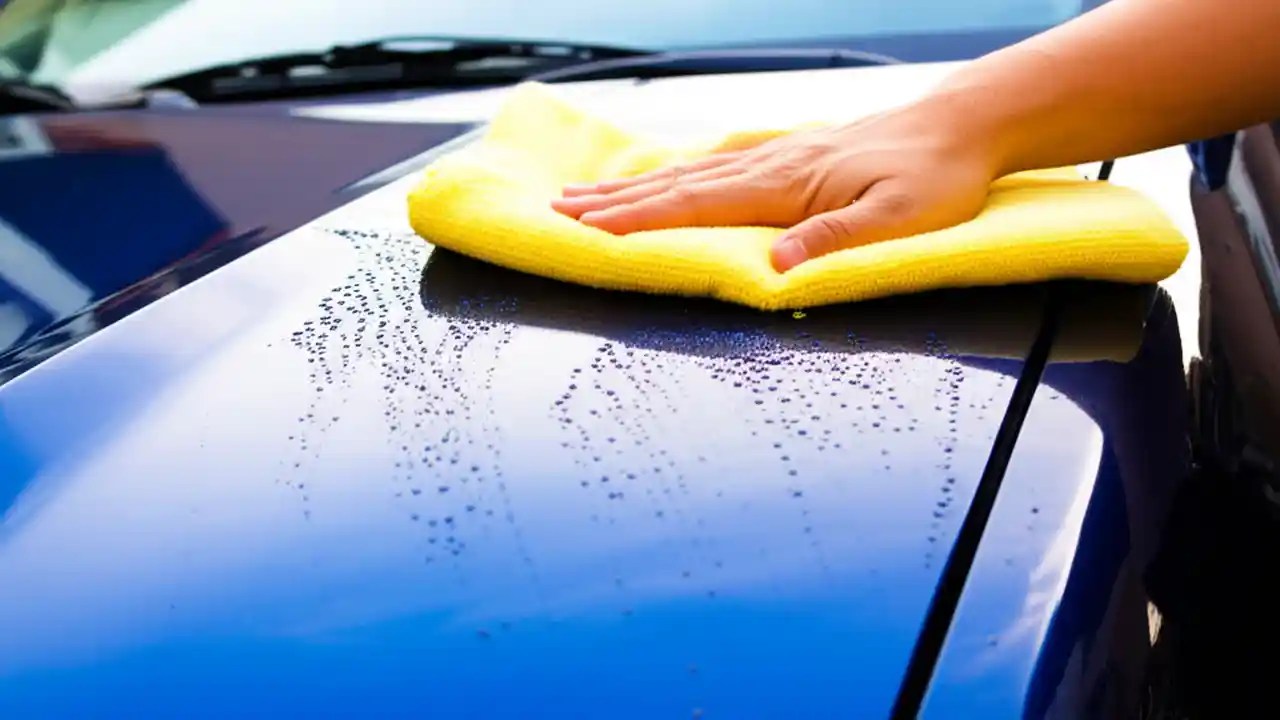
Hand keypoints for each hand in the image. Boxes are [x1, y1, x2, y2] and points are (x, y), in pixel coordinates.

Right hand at [551, 96, 1001, 271]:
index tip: (589, 229)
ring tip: (587, 194)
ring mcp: (777, 157)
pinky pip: (715, 165)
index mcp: (788, 184)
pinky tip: (661, 176)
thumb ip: (835, 239)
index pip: (697, 205)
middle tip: (560, 211)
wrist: (963, 125)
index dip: (639, 220)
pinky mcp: (788, 156)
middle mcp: (771, 165)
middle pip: (676, 185)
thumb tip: (778, 269)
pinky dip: (674, 172)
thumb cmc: (938, 175)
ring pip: (689, 172)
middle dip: (614, 202)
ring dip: (634, 186)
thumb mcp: (900, 217)